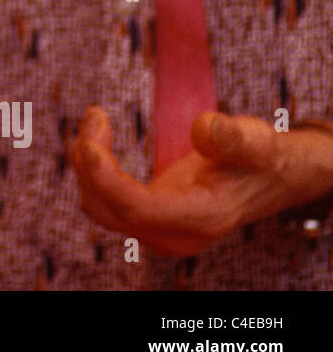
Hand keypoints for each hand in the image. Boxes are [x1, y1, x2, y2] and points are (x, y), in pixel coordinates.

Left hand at [71, 105, 332, 256]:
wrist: (264, 178)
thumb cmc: (258, 157)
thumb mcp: (256, 140)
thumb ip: (232, 137)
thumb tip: (202, 127)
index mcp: (203, 217)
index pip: (141, 210)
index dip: (107, 181)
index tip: (89, 145)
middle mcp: (175, 235)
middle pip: (110, 211)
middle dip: (90, 164)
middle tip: (94, 116)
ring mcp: (157, 232)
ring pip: (99, 207)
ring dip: (86, 164)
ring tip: (95, 120)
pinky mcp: (144, 220)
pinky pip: (103, 201)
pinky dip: (92, 171)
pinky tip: (97, 139)